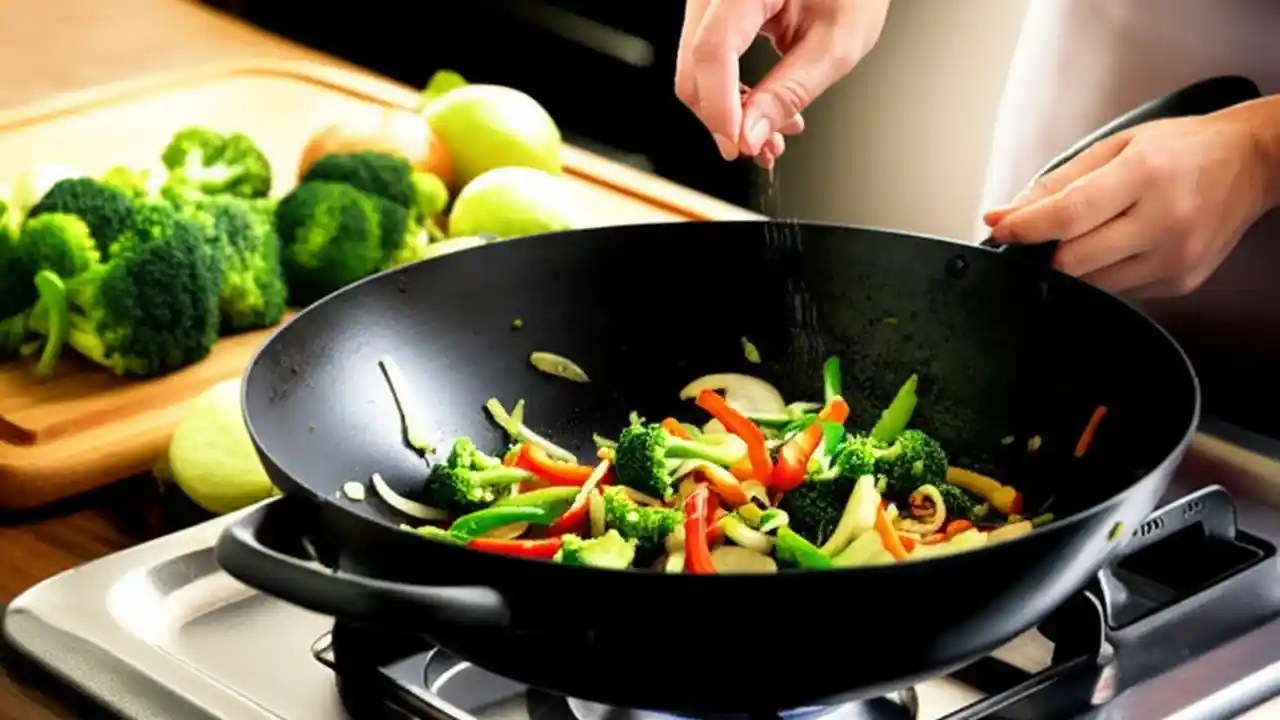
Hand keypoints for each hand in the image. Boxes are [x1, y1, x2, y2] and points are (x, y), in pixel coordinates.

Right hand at [676, 0, 890, 167]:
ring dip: (727, 109)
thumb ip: (791, 90)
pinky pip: (706, 57)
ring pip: (694, 68)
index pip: (714, 49)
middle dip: (724, 117)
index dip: (721, 106)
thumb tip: (751, 135)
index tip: (740, 145)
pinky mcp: (713, 11)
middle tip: (761, 146)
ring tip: (769, 128)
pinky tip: (758, 104)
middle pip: (694, 66)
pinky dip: (728, 90)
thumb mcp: (836, 42)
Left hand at [984, 98, 1279, 297]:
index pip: (1070, 214)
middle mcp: (1164, 220)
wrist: (1251, 164)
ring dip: (1076, 263)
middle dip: (1047, 250)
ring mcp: (1175, 257)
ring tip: (1095, 230)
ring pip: (1093, 281)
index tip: (1000, 229)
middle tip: (1045, 232)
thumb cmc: (1183, 149)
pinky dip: (1105, 271)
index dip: (1026, 227)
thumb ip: (1057, 182)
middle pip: (1075, 259)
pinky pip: (1119, 289)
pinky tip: (1121, 244)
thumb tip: (1005, 214)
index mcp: (1145, 175)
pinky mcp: (1180, 282)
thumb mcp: (1117, 146)